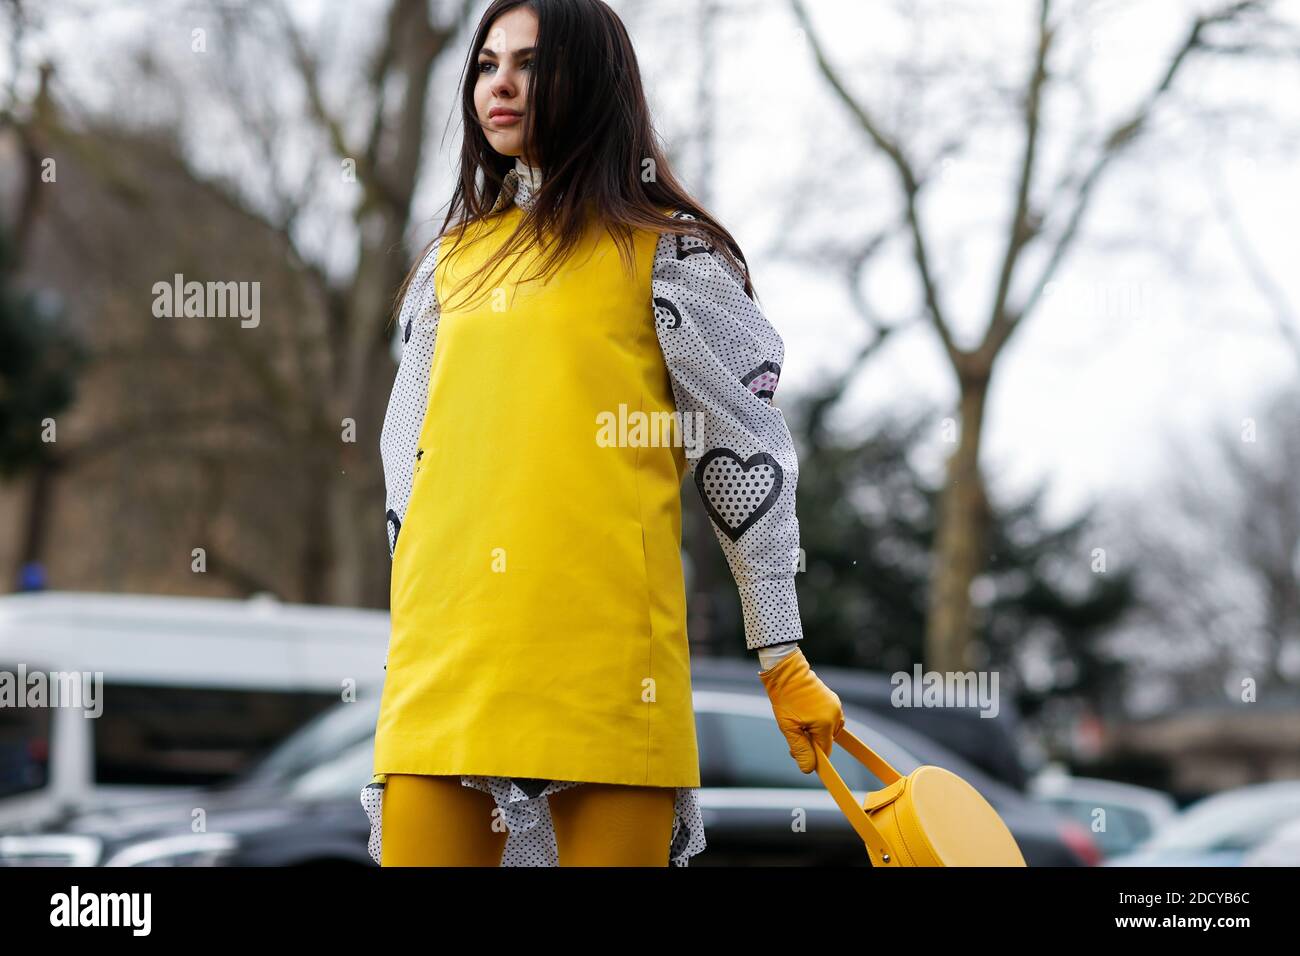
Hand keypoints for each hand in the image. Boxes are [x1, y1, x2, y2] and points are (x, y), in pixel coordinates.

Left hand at [758, 647, 845, 772]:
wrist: (786, 670)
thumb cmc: (785, 697)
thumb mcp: (788, 727)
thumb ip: (800, 749)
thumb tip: (809, 769)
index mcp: (826, 723)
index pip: (826, 751)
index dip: (813, 755)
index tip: (800, 756)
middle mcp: (835, 714)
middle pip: (827, 741)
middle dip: (811, 742)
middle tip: (794, 734)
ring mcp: (836, 706)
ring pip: (829, 731)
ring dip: (815, 732)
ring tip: (799, 722)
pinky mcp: (834, 700)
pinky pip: (830, 719)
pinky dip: (819, 722)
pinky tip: (805, 714)